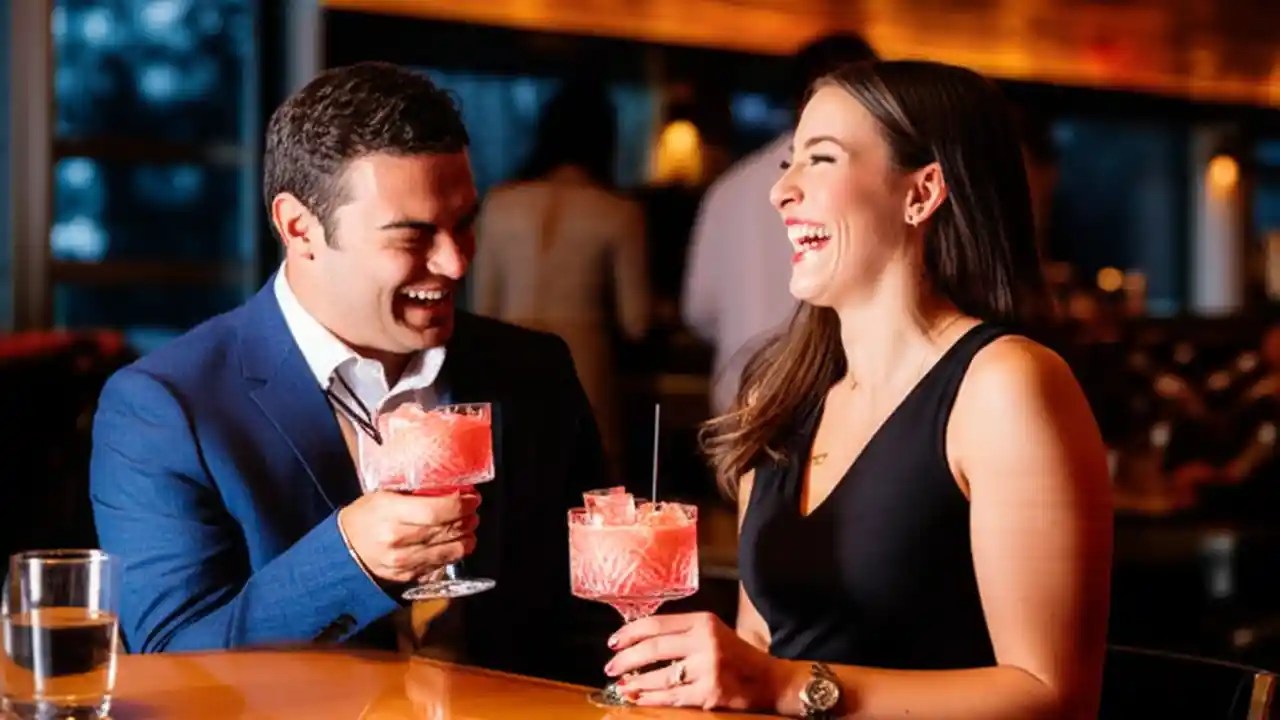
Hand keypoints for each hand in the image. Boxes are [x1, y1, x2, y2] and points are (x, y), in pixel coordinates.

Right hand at [338, 490, 478, 583]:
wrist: (342, 551)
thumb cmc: (364, 517)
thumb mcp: (383, 495)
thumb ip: (413, 492)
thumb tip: (447, 487)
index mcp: (391, 513)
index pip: (436, 510)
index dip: (460, 504)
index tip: (472, 498)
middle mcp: (399, 540)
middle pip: (447, 530)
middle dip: (467, 518)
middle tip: (473, 509)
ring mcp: (404, 561)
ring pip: (450, 550)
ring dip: (466, 536)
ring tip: (470, 525)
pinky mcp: (409, 576)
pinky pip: (441, 564)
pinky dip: (454, 552)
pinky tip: (459, 542)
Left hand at [604, 612, 784, 711]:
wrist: (769, 680)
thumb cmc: (737, 656)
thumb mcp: (713, 632)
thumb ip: (682, 633)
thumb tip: (639, 642)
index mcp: (703, 622)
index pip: (657, 623)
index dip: (630, 633)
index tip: (614, 641)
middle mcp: (705, 641)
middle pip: (653, 648)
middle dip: (626, 659)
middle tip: (610, 665)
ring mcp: (708, 668)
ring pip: (659, 676)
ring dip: (636, 682)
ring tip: (622, 684)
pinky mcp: (710, 693)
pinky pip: (671, 696)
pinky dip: (651, 698)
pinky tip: (638, 698)